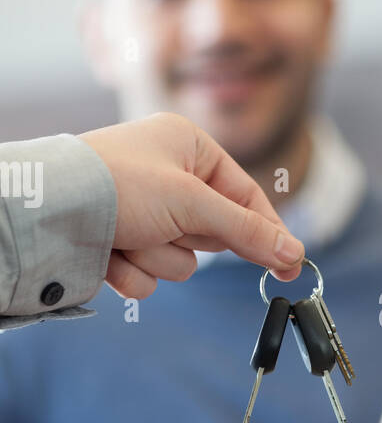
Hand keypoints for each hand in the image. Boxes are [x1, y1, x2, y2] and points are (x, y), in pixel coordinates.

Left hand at [79, 112, 304, 299]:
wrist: (46, 211)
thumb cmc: (117, 186)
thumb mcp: (193, 203)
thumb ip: (247, 231)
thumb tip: (294, 252)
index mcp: (188, 147)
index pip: (244, 196)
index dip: (268, 233)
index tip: (292, 265)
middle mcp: (166, 176)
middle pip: (213, 233)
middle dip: (188, 240)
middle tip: (168, 228)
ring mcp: (141, 212)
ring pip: (180, 260)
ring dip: (158, 258)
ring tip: (129, 237)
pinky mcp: (119, 243)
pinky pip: (149, 275)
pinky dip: (132, 272)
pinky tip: (110, 255)